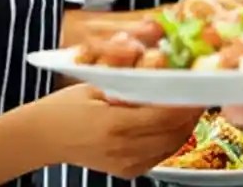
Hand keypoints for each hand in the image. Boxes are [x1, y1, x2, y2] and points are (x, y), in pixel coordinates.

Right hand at [32, 84, 201, 177]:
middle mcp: (123, 148)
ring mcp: (126, 164)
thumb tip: (164, 70)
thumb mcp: (96, 87)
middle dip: (192, 110)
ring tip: (189, 102)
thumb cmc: (64, 107)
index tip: (201, 83)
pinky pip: (163, 154)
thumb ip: (130, 84)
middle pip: (176, 130)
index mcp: (114, 124)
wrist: (41, 138)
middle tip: (200, 89)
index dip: (188, 99)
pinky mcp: (128, 172)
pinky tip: (171, 120)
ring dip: (186, 123)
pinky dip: (173, 136)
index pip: (167, 113)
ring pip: (174, 144)